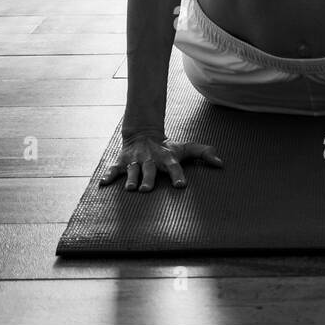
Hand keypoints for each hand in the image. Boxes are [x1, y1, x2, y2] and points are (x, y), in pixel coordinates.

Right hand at [99, 133, 222, 191]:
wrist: (143, 134)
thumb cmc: (167, 148)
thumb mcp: (186, 149)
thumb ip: (204, 154)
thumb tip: (221, 163)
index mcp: (167, 158)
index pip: (175, 167)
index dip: (178, 175)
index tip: (180, 185)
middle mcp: (151, 160)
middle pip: (150, 170)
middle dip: (148, 179)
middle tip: (147, 190)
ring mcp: (136, 161)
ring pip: (133, 171)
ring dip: (131, 179)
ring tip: (130, 188)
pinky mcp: (123, 162)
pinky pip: (114, 169)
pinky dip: (108, 176)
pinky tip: (102, 184)